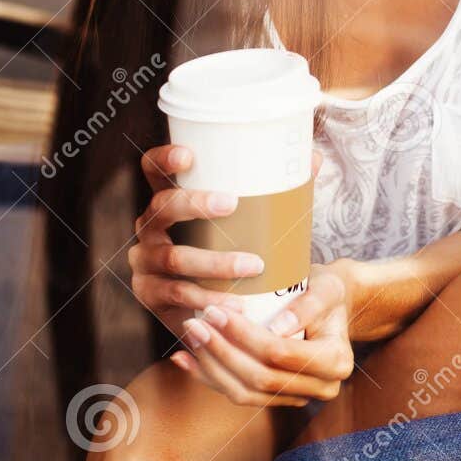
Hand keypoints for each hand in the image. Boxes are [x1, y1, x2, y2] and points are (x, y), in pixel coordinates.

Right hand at [128, 144, 322, 341]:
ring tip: (253, 266)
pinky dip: (207, 298)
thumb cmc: (227, 247)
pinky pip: (177, 294)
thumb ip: (275, 191)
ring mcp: (146, 261)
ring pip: (174, 257)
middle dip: (195, 204)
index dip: (164, 159)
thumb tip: (314, 159)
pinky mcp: (150, 295)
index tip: (188, 156)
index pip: (153, 169)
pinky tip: (233, 303)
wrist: (207, 304)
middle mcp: (150, 227)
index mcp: (169, 200)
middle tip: (233, 203)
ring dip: (214, 262)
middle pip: (162, 208)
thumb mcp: (244, 220)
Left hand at [169, 264, 355, 407]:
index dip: (245, 336)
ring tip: (190, 337)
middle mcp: (321, 388)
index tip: (217, 311)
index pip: (281, 354)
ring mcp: (297, 397)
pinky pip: (239, 394)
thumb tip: (278, 328)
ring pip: (245, 393)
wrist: (330, 307)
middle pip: (261, 378)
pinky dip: (209, 377)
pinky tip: (185, 359)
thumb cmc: (327, 291)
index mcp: (336, 361)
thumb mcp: (325, 288)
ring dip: (211, 367)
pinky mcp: (277, 398)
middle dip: (222, 351)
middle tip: (195, 323)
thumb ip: (307, 307)